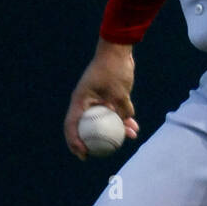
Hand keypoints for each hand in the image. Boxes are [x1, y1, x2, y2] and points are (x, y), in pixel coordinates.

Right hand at [64, 39, 139, 159]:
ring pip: (103, 121)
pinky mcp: (108, 97)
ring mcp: (97, 100)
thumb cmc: (113, 69)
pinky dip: (123, 120)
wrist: (118, 51)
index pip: (72, 126)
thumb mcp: (119, 91)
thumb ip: (123, 108)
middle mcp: (87, 102)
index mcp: (81, 101)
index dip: (75, 142)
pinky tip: (134, 127)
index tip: (84, 154)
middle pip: (86, 127)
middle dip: (93, 142)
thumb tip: (128, 124)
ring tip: (128, 139)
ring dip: (115, 131)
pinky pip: (114, 113)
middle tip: (98, 154)